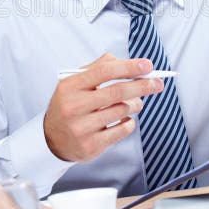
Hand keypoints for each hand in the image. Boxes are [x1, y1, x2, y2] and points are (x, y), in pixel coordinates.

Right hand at [44, 54, 163, 161]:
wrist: (52, 138)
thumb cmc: (69, 105)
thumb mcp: (74, 83)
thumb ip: (97, 68)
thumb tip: (126, 62)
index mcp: (70, 86)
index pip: (104, 71)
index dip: (128, 67)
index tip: (147, 66)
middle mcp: (74, 106)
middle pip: (116, 91)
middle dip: (141, 85)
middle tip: (157, 83)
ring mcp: (81, 127)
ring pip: (121, 111)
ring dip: (135, 104)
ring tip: (137, 102)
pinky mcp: (90, 145)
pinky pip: (121, 130)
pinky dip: (129, 122)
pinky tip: (126, 118)